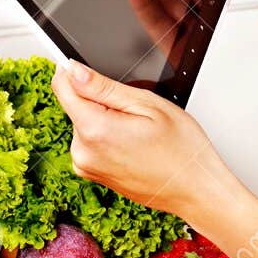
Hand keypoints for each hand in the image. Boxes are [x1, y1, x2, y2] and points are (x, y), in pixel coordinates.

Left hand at [51, 62, 230, 222]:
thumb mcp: (150, 105)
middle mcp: (82, 151)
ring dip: (105, 121)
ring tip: (140, 134)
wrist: (195, 191)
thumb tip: (74, 71)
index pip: (62, 87)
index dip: (72, 71)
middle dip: (101, 102)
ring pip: (85, 124)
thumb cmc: (182, 150)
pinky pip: (91, 143)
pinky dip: (107, 138)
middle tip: (137, 114)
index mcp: (95, 129)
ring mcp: (85, 165)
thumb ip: (105, 87)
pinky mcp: (91, 174)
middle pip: (76, 106)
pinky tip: (134, 146)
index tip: (82, 67)